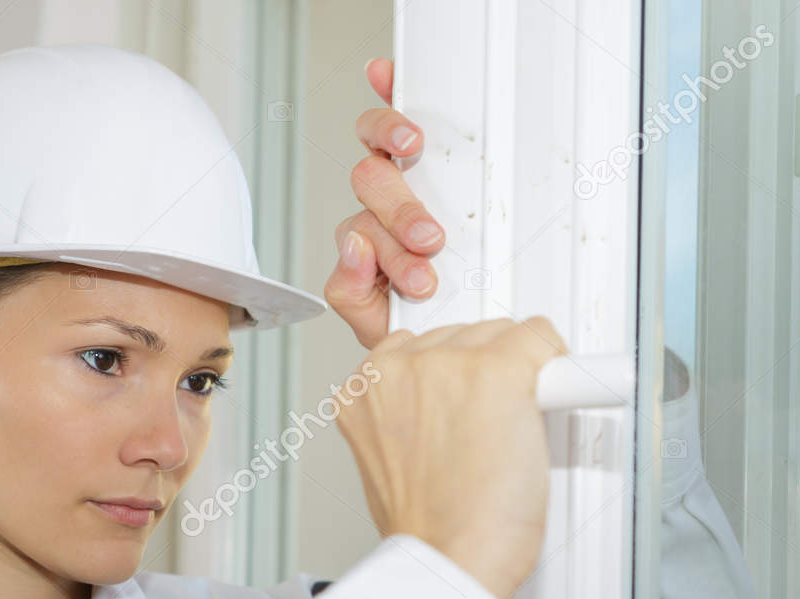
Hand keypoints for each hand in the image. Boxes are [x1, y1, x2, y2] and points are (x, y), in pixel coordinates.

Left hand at [324, 57, 446, 349]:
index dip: (386, 256)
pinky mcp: (419, 153)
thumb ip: (352, 291)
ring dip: (395, 153)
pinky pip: (392, 115)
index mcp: (364, 246)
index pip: (359, 237)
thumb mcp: (377, 322)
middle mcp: (375, 210)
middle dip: (401, 215)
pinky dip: (385, 93)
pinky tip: (381, 75)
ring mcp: (396, 180)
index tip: (421, 281)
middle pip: (371, 191)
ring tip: (416, 151)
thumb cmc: (414, 316)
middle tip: (429, 241)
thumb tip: (355, 250)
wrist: (447, 315)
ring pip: (379, 155)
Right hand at [337, 318, 567, 598]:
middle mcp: (394, 369)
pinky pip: (542, 339)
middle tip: (483, 438)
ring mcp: (444, 365)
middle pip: (462, 333)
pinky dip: (557, 372)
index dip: (451, 380)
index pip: (418, 347)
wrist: (453, 562)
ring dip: (514, 377)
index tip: (460, 409)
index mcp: (361, 391)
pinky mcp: (496, 370)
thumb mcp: (396, 463)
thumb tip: (455, 397)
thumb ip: (411, 415)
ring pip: (502, 333)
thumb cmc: (432, 531)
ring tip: (500, 439)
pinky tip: (535, 417)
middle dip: (482, 376)